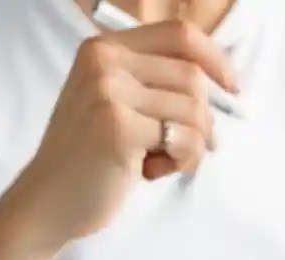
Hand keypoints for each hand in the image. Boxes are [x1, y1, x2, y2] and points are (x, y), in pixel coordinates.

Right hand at [0, 20, 237, 252]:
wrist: (51, 199)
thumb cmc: (97, 155)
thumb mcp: (123, 104)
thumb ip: (161, 83)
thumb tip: (226, 82)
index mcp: (105, 48)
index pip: (179, 35)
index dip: (215, 59)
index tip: (234, 88)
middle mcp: (103, 61)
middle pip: (192, 78)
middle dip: (201, 120)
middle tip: (182, 148)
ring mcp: (108, 92)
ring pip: (194, 111)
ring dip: (191, 146)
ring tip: (159, 161)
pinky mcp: (119, 127)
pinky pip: (186, 140)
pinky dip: (182, 162)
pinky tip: (150, 172)